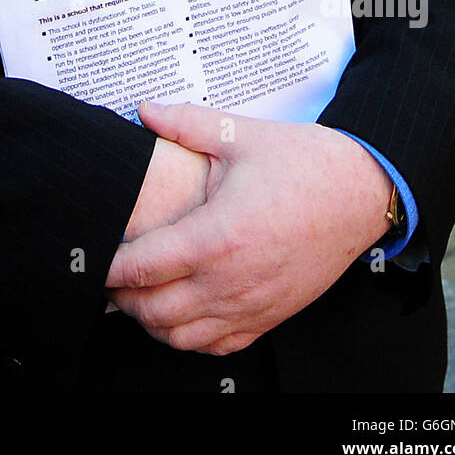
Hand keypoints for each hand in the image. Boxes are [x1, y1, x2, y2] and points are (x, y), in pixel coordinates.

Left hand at [105, 100, 392, 353]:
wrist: (360, 192)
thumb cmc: (303, 163)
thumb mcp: (240, 135)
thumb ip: (186, 123)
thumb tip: (145, 109)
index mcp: (218, 236)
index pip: (143, 266)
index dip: (109, 266)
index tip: (93, 256)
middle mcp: (232, 280)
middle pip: (153, 310)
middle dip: (122, 296)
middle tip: (109, 274)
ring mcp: (252, 304)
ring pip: (182, 336)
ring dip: (151, 320)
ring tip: (137, 294)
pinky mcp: (270, 315)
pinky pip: (217, 345)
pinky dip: (189, 337)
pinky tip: (179, 313)